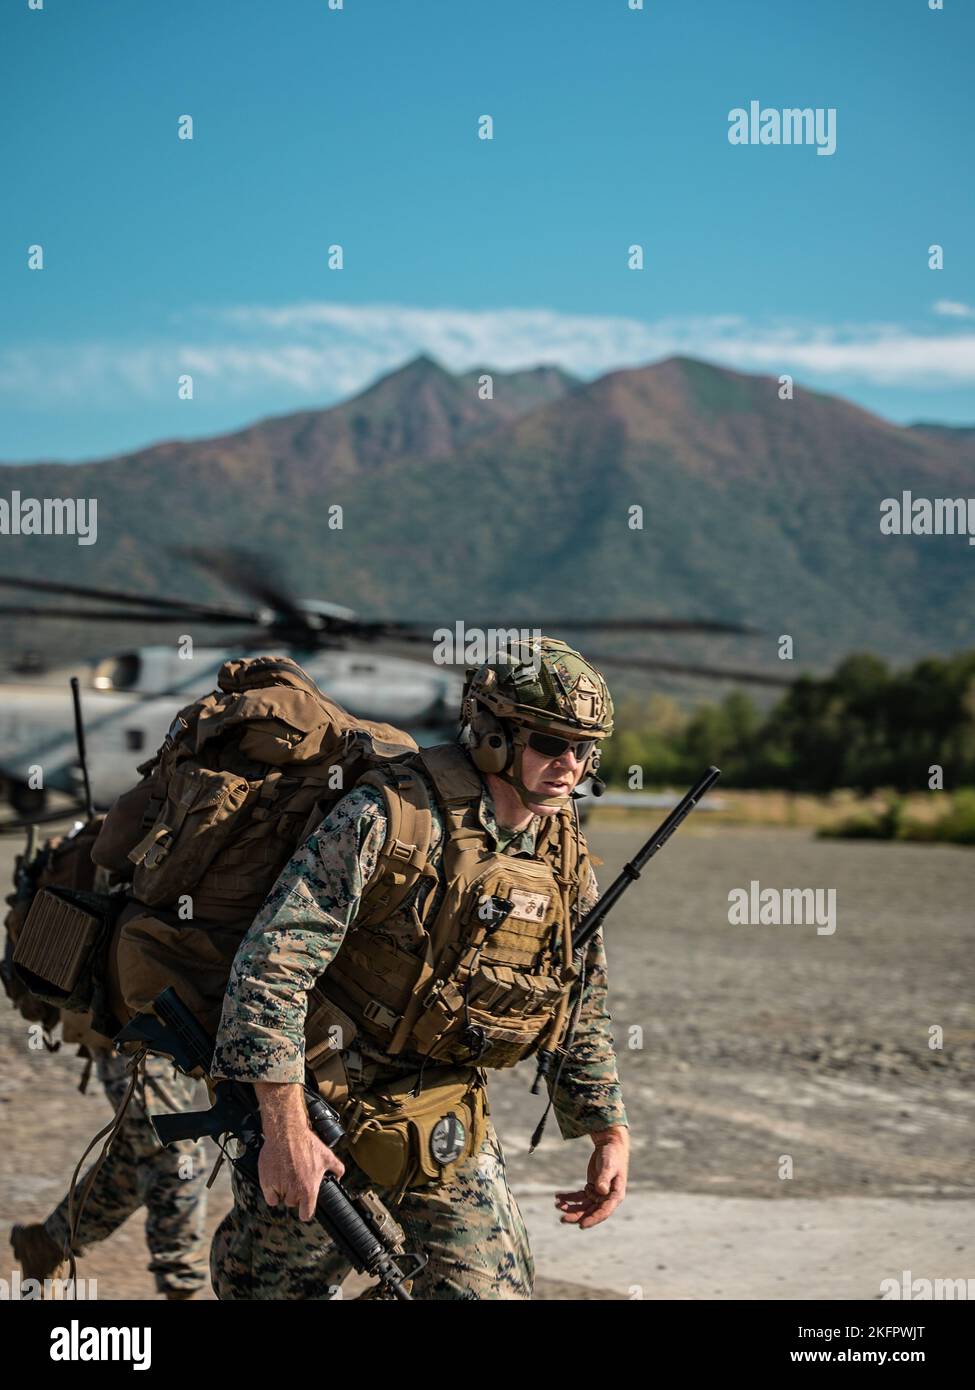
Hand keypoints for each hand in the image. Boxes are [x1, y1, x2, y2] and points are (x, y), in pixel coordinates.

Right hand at [254, 1082, 344, 1221]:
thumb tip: (340, 1176)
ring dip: (283, 1190)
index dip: (306, 1211)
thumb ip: (337, 1168)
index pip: (306, 1214)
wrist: (286, 1132)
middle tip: (295, 1178)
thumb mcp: (326, 1155)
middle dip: (294, 1193)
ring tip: (286, 1173)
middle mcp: (294, 1191)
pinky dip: (271, 1190)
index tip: (304, 1207)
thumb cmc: (306, 1143)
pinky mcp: (266, 1183)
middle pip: (292, 1203)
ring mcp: (279, 1187)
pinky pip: (269, 1196)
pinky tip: (276, 1177)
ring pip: (280, 1199)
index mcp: (309, 1189)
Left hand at [554, 1126, 628, 1229]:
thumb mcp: (609, 1165)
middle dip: (577, 1216)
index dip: (593, 1219)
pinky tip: (558, 1196)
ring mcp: (599, 1194)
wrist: (610, 1144)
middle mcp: (607, 1198)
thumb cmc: (612, 1154)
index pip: (604, 1211)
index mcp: (615, 1195)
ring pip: (583, 1206)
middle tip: (562, 1219)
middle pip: (591, 1212)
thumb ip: (604, 1177)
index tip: (581, 1225)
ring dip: (571, 1207)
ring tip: (557, 1205)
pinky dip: (569, 1198)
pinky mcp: (591, 1188)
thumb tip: (601, 1191)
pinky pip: (579, 1197)